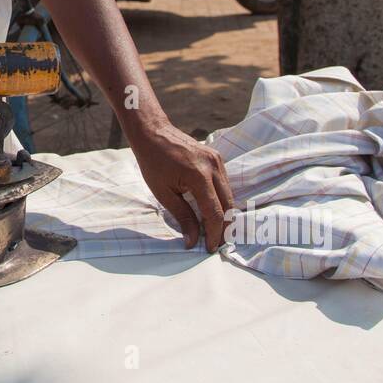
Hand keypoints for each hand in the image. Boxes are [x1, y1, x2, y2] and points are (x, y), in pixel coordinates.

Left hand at [131, 122, 235, 251]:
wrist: (153, 133)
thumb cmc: (153, 162)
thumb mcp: (164, 193)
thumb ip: (183, 217)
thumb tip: (193, 241)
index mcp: (199, 176)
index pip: (215, 213)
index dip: (214, 233)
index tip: (209, 248)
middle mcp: (213, 167)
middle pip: (228, 205)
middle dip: (223, 228)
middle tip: (214, 244)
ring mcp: (217, 161)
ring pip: (229, 195)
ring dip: (224, 215)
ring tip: (213, 231)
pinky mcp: (217, 158)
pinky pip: (225, 184)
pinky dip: (221, 200)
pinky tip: (212, 212)